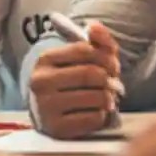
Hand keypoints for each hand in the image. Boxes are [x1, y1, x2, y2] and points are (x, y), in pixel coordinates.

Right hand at [30, 21, 123, 138]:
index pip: (85, 50)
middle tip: (115, 83)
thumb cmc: (68, 79)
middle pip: (92, 74)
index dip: (106, 57)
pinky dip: (102, 115)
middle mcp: (41, 82)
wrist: (46, 111)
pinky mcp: (57, 129)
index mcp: (45, 59)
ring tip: (106, 98)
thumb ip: (96, 40)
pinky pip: (94, 119)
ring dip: (108, 98)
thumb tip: (93, 26)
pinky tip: (96, 112)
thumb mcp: (80, 57)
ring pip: (96, 97)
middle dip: (110, 78)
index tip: (113, 65)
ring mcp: (46, 107)